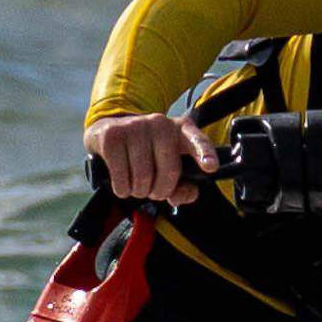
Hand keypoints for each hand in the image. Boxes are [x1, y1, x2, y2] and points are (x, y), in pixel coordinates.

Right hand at [87, 112, 222, 204]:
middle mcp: (160, 124)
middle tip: (154, 191)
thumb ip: (183, 187)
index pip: (198, 141)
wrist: (110, 130)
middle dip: (161, 191)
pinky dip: (122, 190)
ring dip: (139, 192)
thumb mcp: (169, 166)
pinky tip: (123, 183)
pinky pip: (121, 178)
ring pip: (143, 178)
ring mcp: (135, 127)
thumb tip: (178, 197)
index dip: (205, 154)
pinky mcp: (112, 136)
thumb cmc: (147, 154)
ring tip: (137, 185)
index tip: (211, 167)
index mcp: (182, 130)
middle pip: (169, 172)